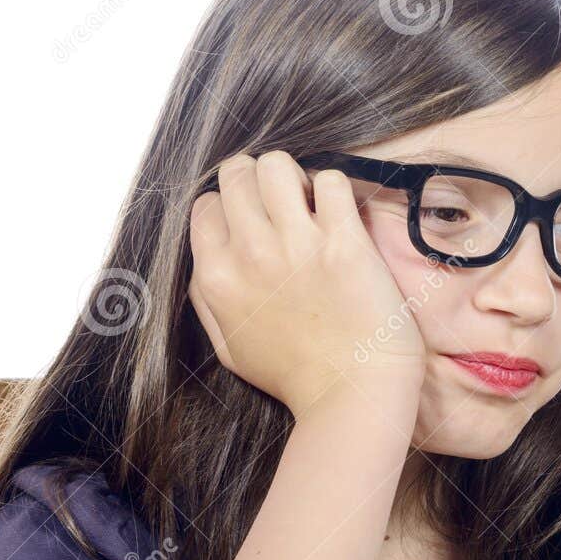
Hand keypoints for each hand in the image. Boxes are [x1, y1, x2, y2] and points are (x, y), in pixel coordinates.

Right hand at [187, 151, 424, 412]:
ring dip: (293, 175)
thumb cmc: (295, 378)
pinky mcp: (344, 242)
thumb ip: (207, 300)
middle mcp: (250, 253)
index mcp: (217, 277)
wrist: (353, 395)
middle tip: (284, 205)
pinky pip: (330, 180)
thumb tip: (207, 262)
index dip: (230, 207)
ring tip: (309, 202)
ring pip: (277, 164)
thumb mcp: (229, 347)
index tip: (254, 223)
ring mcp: (297, 244)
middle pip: (237, 173)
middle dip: (258, 181)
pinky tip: (341, 214)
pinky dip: (334, 188)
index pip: (207, 205)